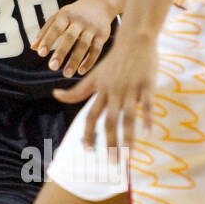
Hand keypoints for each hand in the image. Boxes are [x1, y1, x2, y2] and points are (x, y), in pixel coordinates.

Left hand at [32, 0, 115, 77]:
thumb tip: (34, 48)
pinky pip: (96, 49)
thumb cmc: (74, 13)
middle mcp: (79, 20)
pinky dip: (89, 61)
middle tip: (52, 67)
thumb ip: (46, 31)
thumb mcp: (59, 17)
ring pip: (83, 45)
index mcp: (66, 15)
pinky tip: (81, 71)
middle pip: (70, 37)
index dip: (48, 40)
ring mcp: (92, 27)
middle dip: (61, 52)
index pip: (56, 27)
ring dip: (75, 60)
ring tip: (66, 74)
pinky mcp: (102, 34)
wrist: (99, 3)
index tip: (41, 53)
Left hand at [55, 29, 156, 150]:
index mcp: (101, 91)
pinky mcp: (147, 84)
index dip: (88, 133)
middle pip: (110, 121)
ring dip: (129, 138)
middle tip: (112, 164)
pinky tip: (148, 133)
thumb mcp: (94, 75)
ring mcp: (131, 88)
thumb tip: (56, 95)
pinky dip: (148, 118)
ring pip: (128, 117)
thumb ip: (77, 90)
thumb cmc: (114, 60)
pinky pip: (147, 104)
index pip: (91, 116)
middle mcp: (114, 92)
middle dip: (110, 144)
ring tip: (129, 156)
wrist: (135, 39)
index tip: (87, 151)